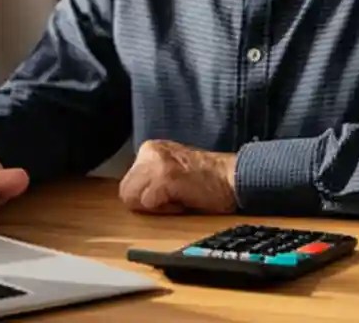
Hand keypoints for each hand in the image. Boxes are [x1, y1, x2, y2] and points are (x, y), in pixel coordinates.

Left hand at [118, 139, 236, 214]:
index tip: (168, 194)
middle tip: (174, 198)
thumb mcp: (172, 168)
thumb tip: (133, 196)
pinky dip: (165, 209)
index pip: (127, 183)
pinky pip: (148, 203)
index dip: (146, 197)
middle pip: (126, 191)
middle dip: (147, 203)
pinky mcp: (164, 177)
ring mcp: (156, 163)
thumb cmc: (206, 181)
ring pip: (133, 198)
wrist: (232, 178)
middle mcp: (149, 151)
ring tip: (178, 198)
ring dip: (155, 206)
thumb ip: (150, 176)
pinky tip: (183, 201)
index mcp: (149, 149)